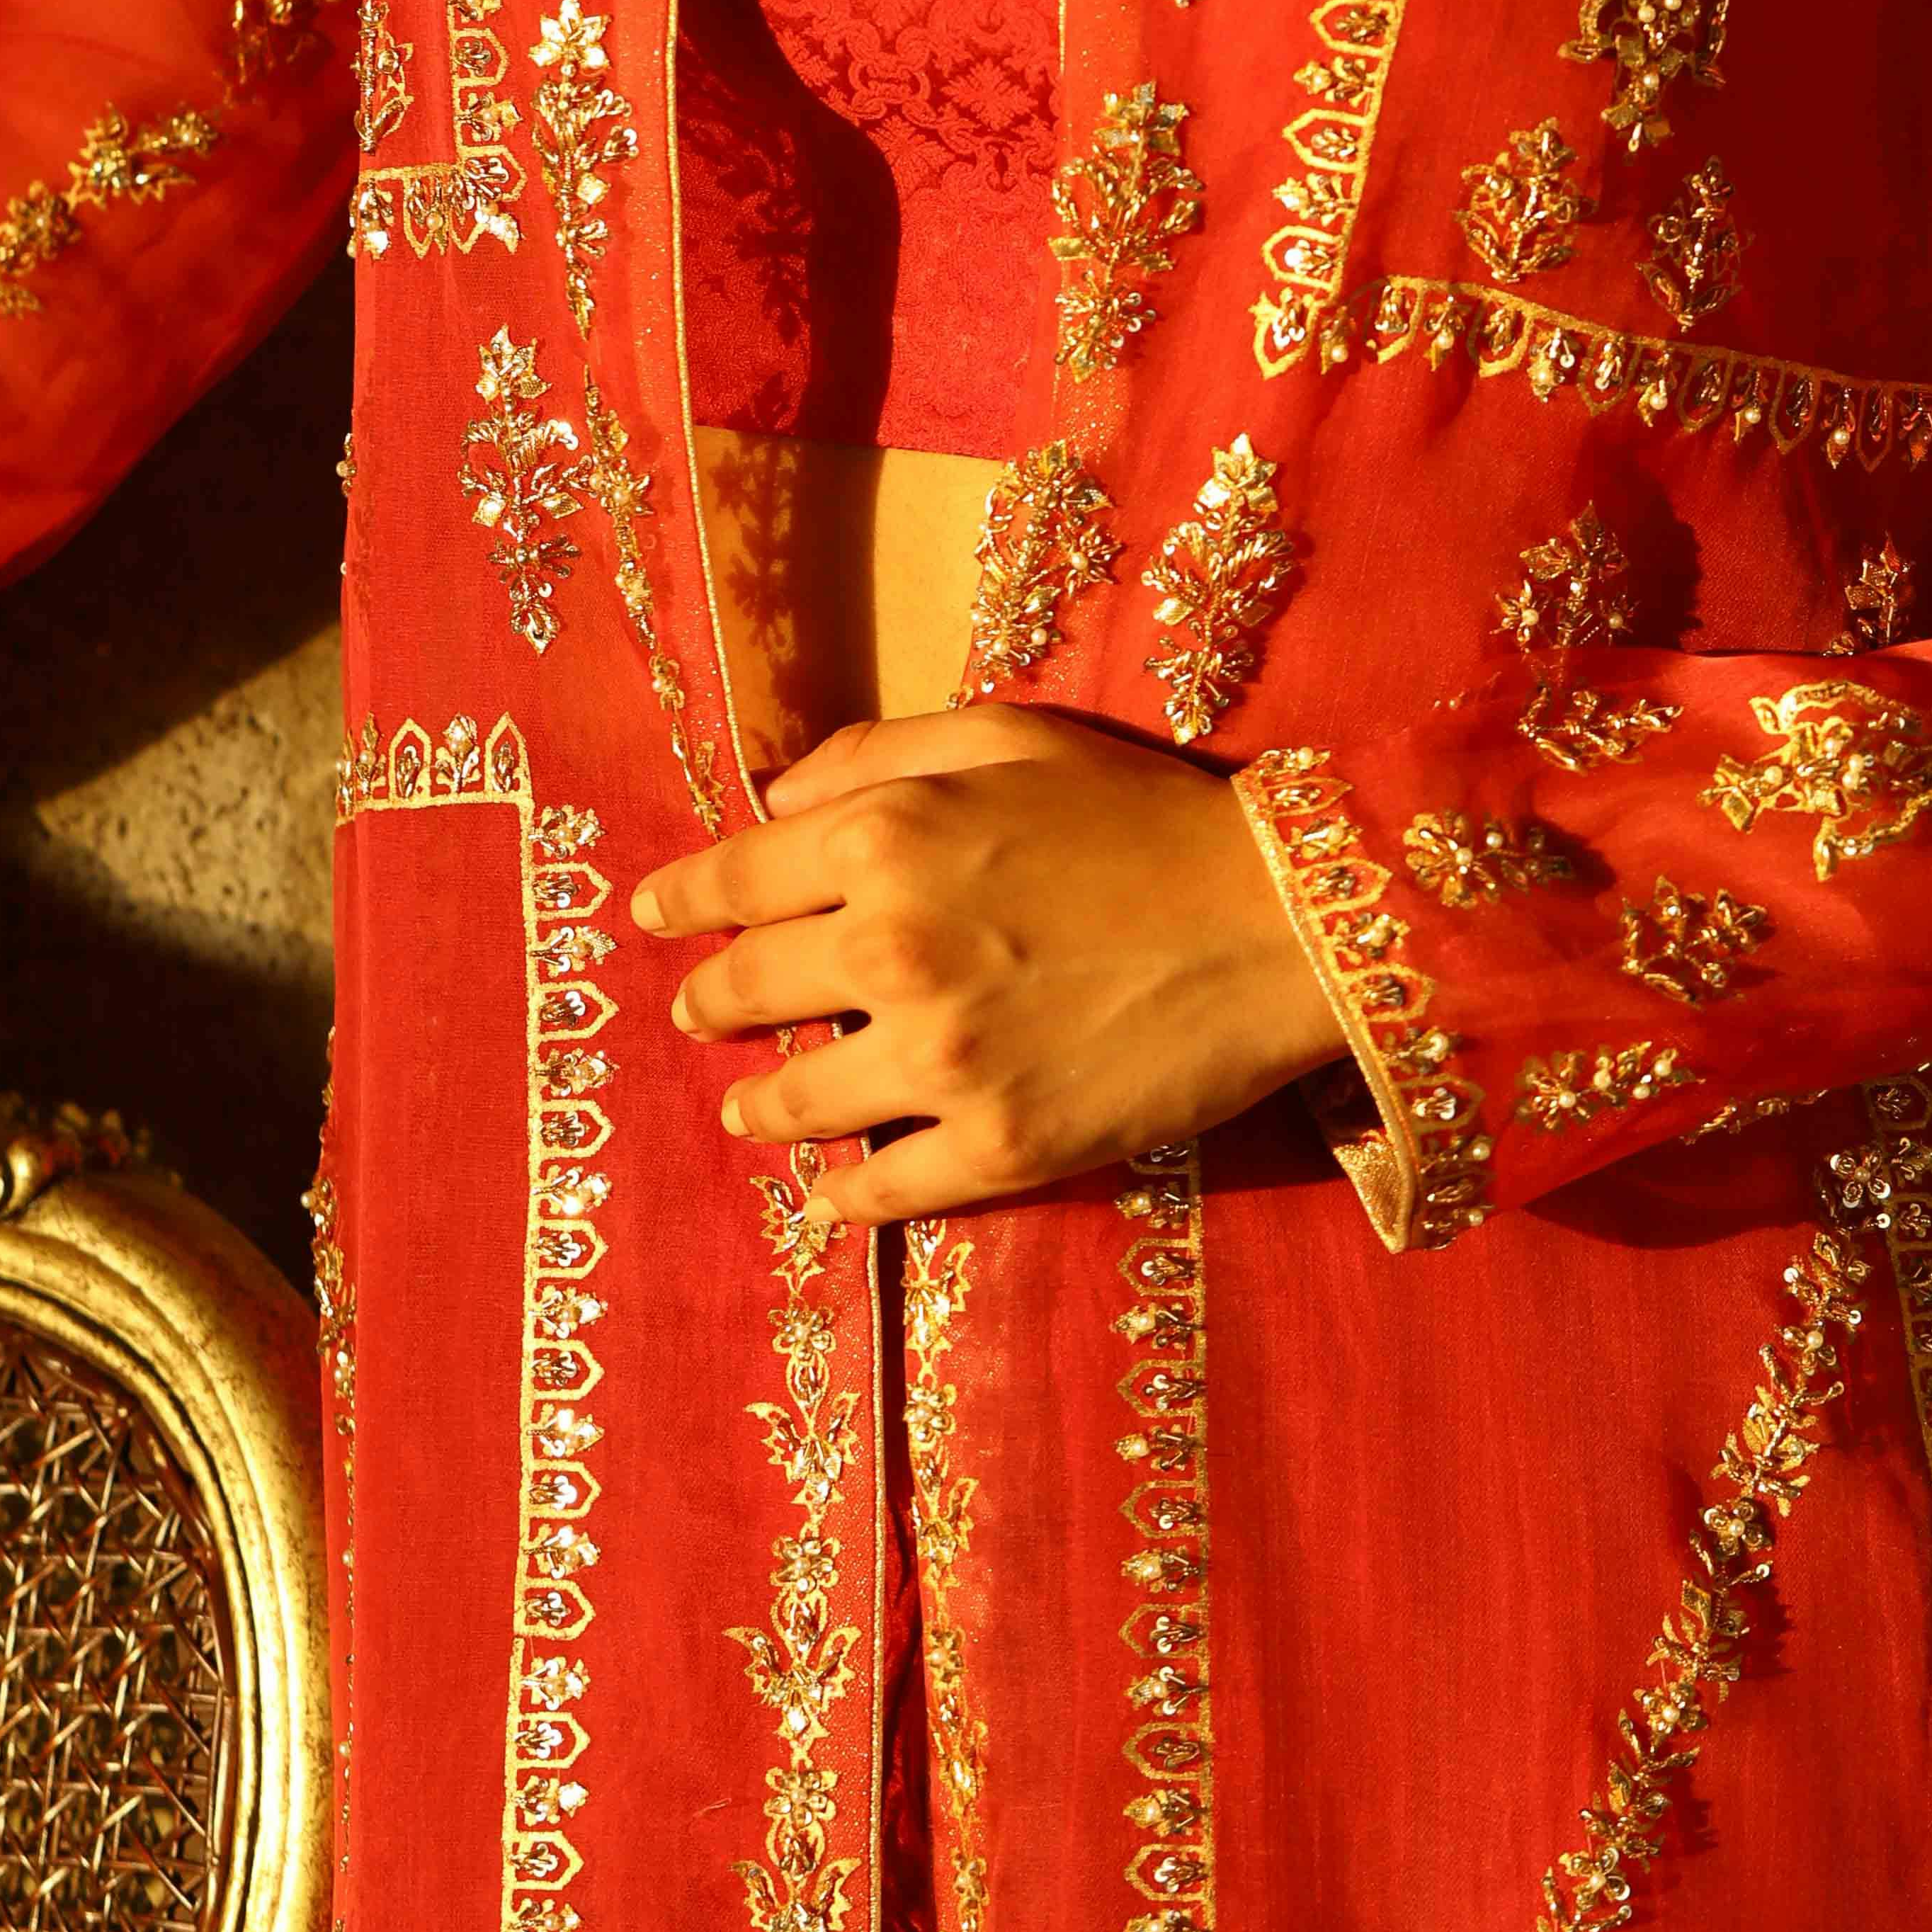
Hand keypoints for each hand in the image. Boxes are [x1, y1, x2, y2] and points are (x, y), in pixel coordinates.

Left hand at [627, 700, 1345, 1227]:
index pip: (734, 875)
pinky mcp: (1000, 1148)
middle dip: (710, 999)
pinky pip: (882, 1189)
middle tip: (699, 1011)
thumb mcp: (1009, 735)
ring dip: (759, 1104)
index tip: (650, 916)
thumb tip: (780, 798)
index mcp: (888, 836)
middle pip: (745, 988)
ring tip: (750, 1108)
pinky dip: (842, 1196)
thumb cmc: (1145, 813)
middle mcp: (892, 947)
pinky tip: (828, 1193)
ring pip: (795, 1100)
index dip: (679, 898)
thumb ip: (879, 754)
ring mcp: (942, 1060)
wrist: (1281, 919)